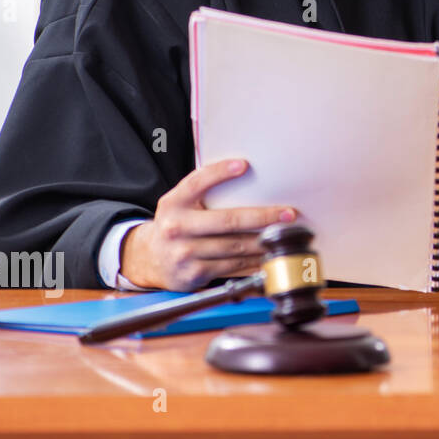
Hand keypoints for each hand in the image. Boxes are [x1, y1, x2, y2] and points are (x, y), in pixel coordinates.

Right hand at [120, 158, 294, 290]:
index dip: (220, 172)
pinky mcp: (195, 273)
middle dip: (263, 217)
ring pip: (236, 247)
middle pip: (228, 221)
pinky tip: (271, 255)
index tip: (244, 165)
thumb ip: (202, 189)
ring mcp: (185, 253)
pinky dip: (255, 261)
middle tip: (288, 213)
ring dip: (266, 241)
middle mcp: (177, 228)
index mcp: (173, 203)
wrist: (150, 258)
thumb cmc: (177, 223)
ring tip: (287, 235)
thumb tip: (245, 171)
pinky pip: (234, 266)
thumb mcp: (180, 202)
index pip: (197, 183)